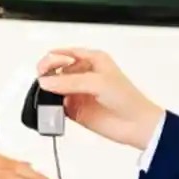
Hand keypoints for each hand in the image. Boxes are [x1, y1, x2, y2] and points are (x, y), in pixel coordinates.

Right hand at [36, 48, 164, 149]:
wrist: (136, 124)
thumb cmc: (127, 98)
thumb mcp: (98, 82)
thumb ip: (70, 82)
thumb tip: (46, 81)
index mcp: (92, 60)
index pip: (65, 53)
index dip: (53, 57)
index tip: (48, 67)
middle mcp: (83, 74)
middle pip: (56, 69)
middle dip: (47, 72)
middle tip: (43, 80)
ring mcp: (78, 92)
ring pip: (54, 87)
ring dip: (47, 90)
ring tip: (45, 94)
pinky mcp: (75, 109)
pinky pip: (57, 105)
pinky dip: (50, 106)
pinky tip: (50, 107)